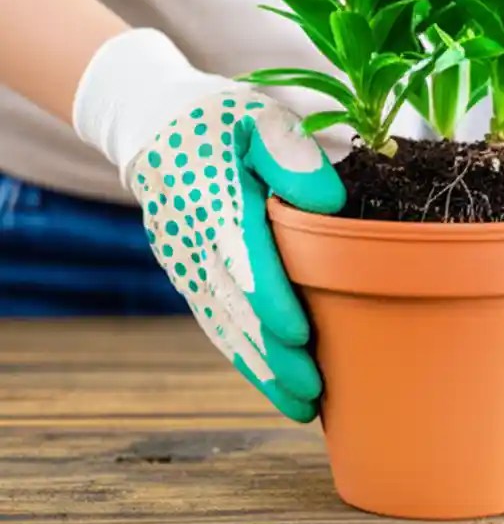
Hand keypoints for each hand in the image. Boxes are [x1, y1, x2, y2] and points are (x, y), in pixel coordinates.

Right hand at [126, 88, 344, 420]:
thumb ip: (291, 154)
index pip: (241, 258)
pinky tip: (277, 387)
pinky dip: (245, 359)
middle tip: (315, 390)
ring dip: (261, 370)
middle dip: (273, 354)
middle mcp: (192, 240)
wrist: (154, 126)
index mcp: (211, 198)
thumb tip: (329, 203)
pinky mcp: (189, 277)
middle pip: (233, 307)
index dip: (270, 299)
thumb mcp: (258, 117)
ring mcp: (186, 264)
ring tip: (303, 407)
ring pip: (223, 327)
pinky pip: (216, 325)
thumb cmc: (223, 121)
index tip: (301, 333)